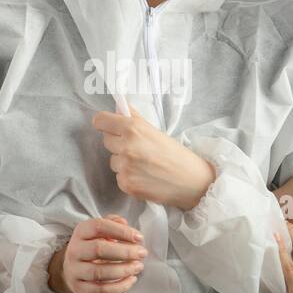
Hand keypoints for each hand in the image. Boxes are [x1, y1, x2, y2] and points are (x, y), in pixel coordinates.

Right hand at [47, 214, 146, 292]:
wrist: (70, 269)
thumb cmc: (91, 247)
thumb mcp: (99, 232)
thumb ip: (113, 223)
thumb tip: (124, 223)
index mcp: (81, 232)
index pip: (99, 226)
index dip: (121, 231)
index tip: (139, 238)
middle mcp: (75, 250)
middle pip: (99, 249)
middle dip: (125, 252)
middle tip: (142, 253)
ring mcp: (75, 270)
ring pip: (100, 272)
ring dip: (124, 270)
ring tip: (138, 267)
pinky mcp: (79, 288)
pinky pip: (101, 290)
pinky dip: (120, 287)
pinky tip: (131, 280)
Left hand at [92, 109, 215, 210]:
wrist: (191, 181)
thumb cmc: (177, 155)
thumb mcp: (156, 131)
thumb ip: (134, 119)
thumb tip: (119, 107)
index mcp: (133, 129)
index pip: (101, 121)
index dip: (105, 123)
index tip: (109, 126)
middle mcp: (126, 147)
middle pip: (106, 141)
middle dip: (118, 143)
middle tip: (138, 147)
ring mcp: (125, 167)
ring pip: (113, 161)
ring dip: (124, 162)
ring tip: (145, 165)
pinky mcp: (126, 185)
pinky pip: (119, 177)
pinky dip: (129, 177)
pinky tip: (145, 177)